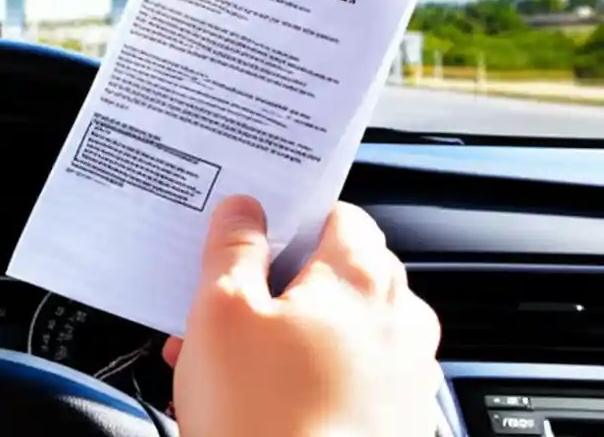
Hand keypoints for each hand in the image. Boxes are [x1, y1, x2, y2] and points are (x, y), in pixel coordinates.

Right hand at [162, 195, 440, 436]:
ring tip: (222, 363)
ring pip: (335, 329)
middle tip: (220, 306)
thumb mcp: (221, 312)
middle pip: (336, 273)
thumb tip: (244, 209)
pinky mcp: (397, 421)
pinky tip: (254, 400)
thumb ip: (233, 246)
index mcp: (362, 278)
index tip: (248, 234)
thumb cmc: (263, 422)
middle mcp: (399, 320)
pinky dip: (305, 376)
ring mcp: (404, 374)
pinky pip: (348, 377)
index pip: (337, 213)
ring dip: (282, 333)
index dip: (287, 218)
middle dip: (275, 284)